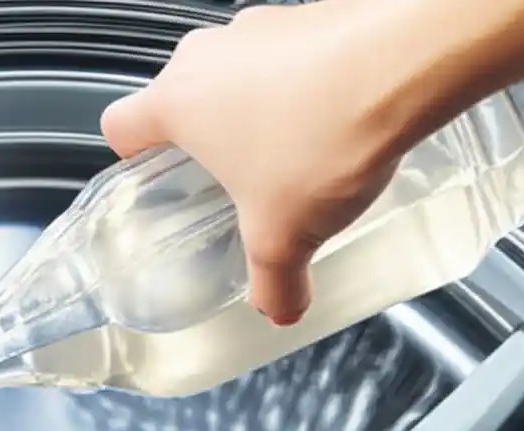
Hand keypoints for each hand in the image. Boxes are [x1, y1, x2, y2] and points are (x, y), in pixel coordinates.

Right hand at [100, 1, 409, 325]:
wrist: (403, 64)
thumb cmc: (322, 137)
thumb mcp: (285, 237)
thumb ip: (272, 283)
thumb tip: (277, 307)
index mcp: (177, 102)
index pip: (121, 124)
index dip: (134, 158)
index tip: (162, 179)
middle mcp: (209, 54)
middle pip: (184, 98)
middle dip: (210, 140)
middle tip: (243, 182)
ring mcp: (260, 25)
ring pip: (240, 72)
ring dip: (260, 109)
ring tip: (303, 154)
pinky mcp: (310, 14)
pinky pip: (293, 53)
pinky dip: (307, 83)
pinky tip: (341, 120)